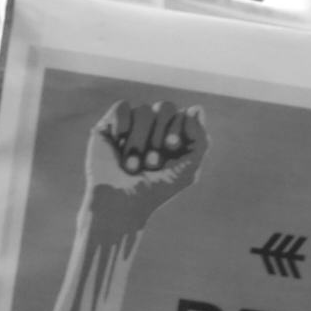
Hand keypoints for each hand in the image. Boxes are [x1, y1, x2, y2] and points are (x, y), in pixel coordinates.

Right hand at [81, 99, 207, 233]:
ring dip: (139, 142)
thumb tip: (196, 108)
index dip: (178, 129)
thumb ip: (200, 141)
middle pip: (165, 107)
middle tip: (151, 163)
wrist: (120, 203)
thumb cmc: (155, 191)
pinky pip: (122, 107)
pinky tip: (118, 143)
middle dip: (160, 136)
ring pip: (143, 110)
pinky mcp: (110, 124)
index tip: (171, 148)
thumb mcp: (187, 171)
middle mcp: (154, 128)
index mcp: (174, 136)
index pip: (184, 114)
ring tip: (132, 166)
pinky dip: (122, 126)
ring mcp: (132, 124)